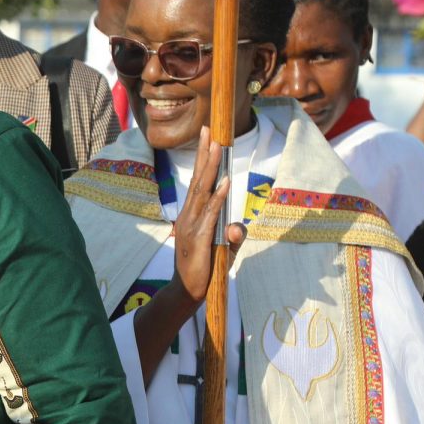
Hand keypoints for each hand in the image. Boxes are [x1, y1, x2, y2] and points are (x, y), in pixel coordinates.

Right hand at [168, 127, 246, 308]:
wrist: (186, 293)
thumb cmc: (204, 269)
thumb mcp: (223, 250)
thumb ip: (232, 236)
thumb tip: (236, 226)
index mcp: (192, 216)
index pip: (198, 183)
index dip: (203, 160)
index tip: (208, 137)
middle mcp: (189, 217)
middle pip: (198, 180)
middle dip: (205, 154)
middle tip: (209, 130)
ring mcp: (192, 227)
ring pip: (203, 192)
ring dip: (211, 168)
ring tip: (217, 147)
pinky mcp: (200, 240)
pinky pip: (211, 215)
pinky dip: (218, 198)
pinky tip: (224, 183)